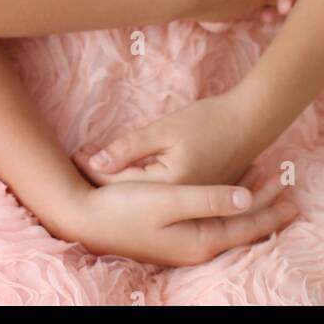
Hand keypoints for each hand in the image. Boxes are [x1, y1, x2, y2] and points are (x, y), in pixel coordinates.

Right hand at [66, 170, 296, 265]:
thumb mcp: (170, 199)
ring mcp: (181, 240)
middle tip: (290, 192)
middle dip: (264, 209)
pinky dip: (225, 201)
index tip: (294, 199)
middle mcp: (194, 244)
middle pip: (239, 226)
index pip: (246, 226)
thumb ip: (210, 199)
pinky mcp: (169, 231)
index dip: (271, 211)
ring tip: (265, 184)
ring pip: (225, 221)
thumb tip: (248, 201)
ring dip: (246, 203)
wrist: (85, 218)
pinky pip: (209, 217)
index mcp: (199, 239)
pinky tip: (226, 190)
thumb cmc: (125, 208)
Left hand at [72, 93, 257, 189]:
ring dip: (117, 176)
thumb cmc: (209, 121)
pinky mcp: (192, 195)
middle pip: (128, 192)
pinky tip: (122, 166)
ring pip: (141, 193)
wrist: (249, 122)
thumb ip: (129, 148)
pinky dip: (137, 178)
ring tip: (93, 158)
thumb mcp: (165, 129)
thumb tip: (95, 163)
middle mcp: (177, 202)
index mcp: (169, 187)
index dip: (94, 169)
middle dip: (101, 173)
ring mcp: (187, 201)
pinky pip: (158, 191)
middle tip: (78, 154)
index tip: (74, 154)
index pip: (119, 184)